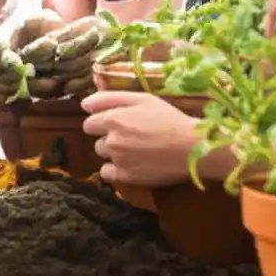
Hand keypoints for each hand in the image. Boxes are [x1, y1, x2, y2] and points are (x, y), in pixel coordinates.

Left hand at [80, 91, 205, 186]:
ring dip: (113, 151)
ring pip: (103, 154)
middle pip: (95, 138)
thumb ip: (110, 98)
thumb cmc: (169, 118)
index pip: (90, 121)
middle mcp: (111, 139)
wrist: (191, 146)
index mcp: (112, 118)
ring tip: (136, 148)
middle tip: (130, 135)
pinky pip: (107, 173)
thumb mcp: (142, 98)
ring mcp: (117, 159)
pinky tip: (131, 163)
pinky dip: (115, 169)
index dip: (102, 121)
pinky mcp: (126, 176)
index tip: (118, 122)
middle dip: (108, 135)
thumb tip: (84, 104)